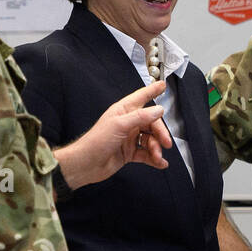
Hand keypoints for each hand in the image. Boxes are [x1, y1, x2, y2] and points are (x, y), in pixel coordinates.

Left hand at [56, 81, 172, 189]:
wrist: (85, 164)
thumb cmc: (96, 142)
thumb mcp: (120, 125)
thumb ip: (140, 117)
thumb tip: (158, 110)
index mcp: (123, 111)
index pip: (141, 97)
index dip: (152, 91)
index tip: (162, 86)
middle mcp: (127, 123)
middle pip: (151, 124)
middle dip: (160, 133)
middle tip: (166, 142)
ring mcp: (128, 138)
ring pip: (150, 140)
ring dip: (156, 149)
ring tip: (157, 156)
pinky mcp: (128, 152)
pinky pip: (145, 154)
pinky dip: (154, 159)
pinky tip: (160, 163)